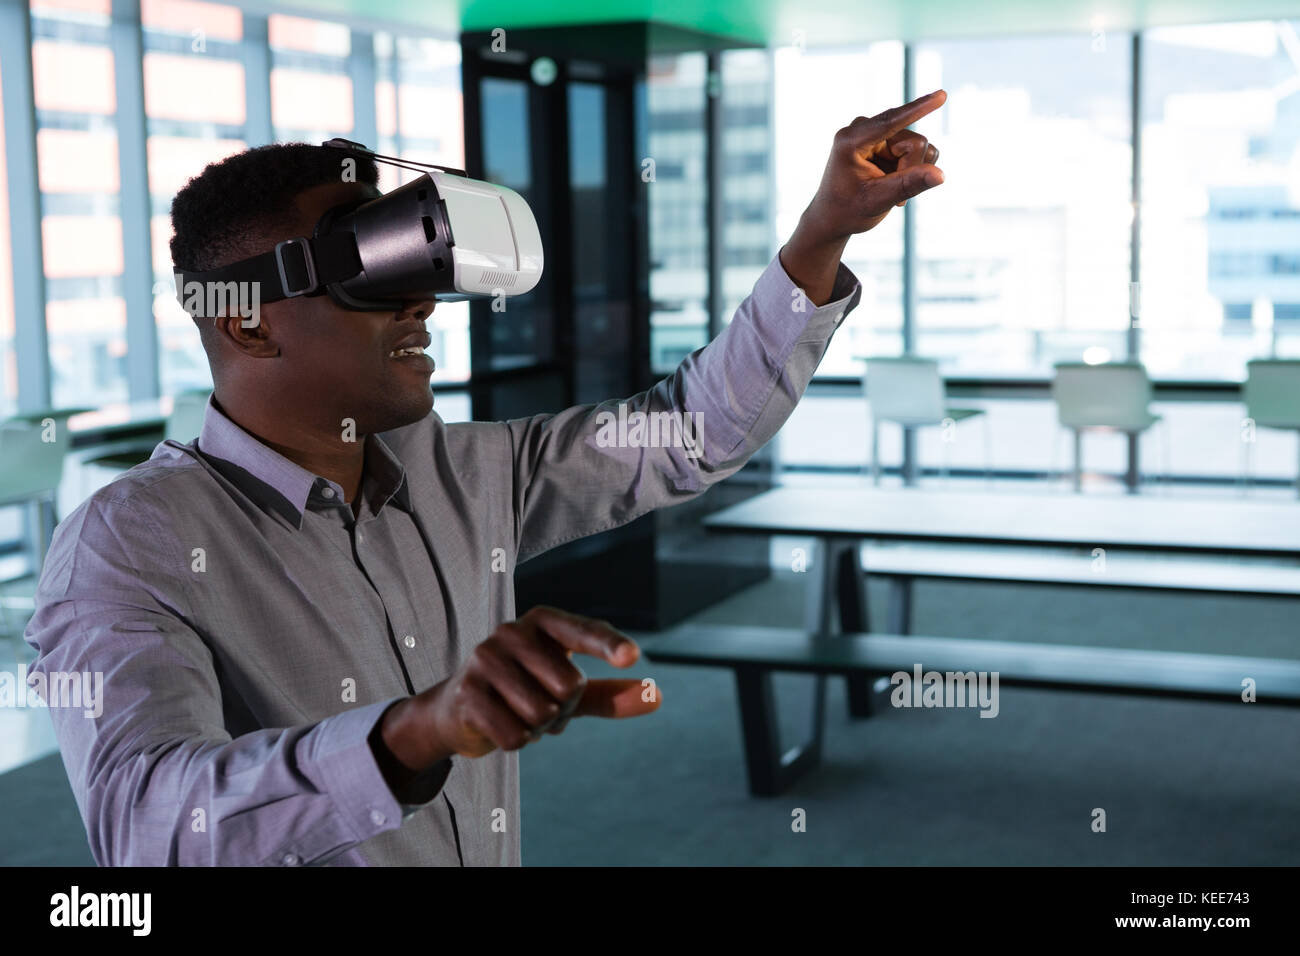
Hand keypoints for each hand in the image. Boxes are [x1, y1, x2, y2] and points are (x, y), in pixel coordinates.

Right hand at [380, 606, 659, 771]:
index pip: (582, 631)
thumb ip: (611, 693)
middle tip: (541, 705)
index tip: (632, 656)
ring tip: (520, 713)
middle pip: (570, 687)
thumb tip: (657, 696)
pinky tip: (500, 724)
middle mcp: (512, 631)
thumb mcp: (569, 692)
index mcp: (542, 622)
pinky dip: (517, 741)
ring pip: (543, 713)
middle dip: (564, 710)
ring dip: (539, 727)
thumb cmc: (524, 692)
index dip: (608, 645)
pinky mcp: (467, 691)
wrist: (458, 710)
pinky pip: (516, 734)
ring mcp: (486, 658)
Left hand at [803, 89, 946, 239]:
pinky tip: (892, 180)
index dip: (919, 109)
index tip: (942, 95)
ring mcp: (876, 132)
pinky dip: (912, 169)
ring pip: (920, 146)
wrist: (833, 217)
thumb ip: (908, 185)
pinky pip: (920, 149)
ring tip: (888, 188)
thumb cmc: (848, 210)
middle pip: (915, 142)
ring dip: (911, 171)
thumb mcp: (877, 201)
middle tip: (893, 197)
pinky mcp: (887, 140)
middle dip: (910, 171)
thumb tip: (940, 175)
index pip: (891, 121)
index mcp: (851, 140)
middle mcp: (863, 129)